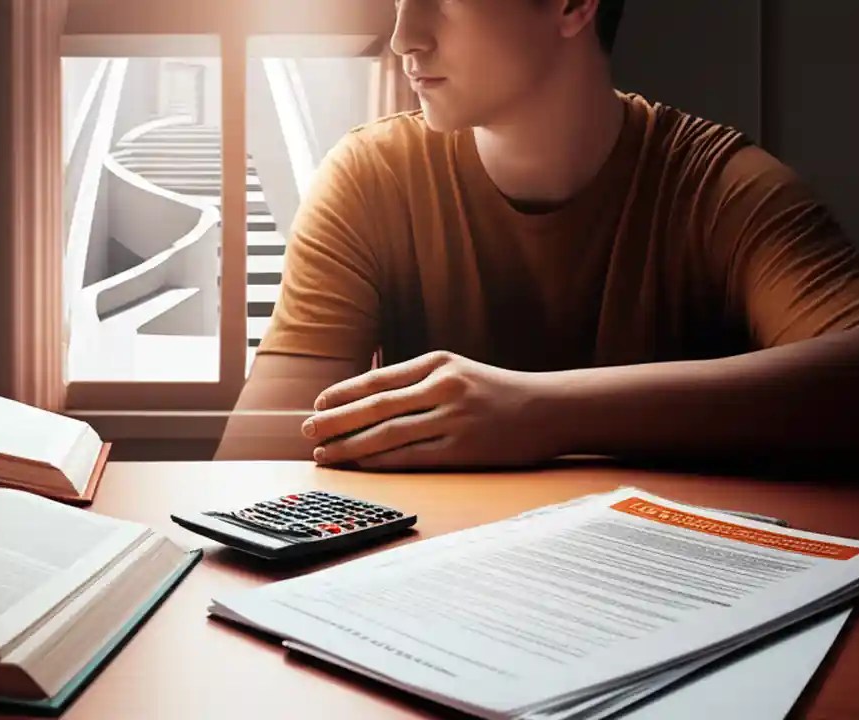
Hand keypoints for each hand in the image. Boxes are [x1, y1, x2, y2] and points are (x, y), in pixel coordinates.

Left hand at [301, 351, 562, 468]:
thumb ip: (417, 381)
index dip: (342, 393)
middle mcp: (442, 387)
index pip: (378, 379)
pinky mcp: (463, 450)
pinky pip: (411, 458)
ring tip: (324, 453)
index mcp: (437, 363)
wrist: (551, 409)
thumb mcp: (458, 371)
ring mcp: (453, 419)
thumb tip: (366, 398)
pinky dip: (380, 463)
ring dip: (350, 446)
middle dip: (335, 420)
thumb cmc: (497, 392)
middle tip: (307, 430)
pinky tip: (360, 467)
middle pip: (375, 406)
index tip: (317, 404)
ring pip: (387, 434)